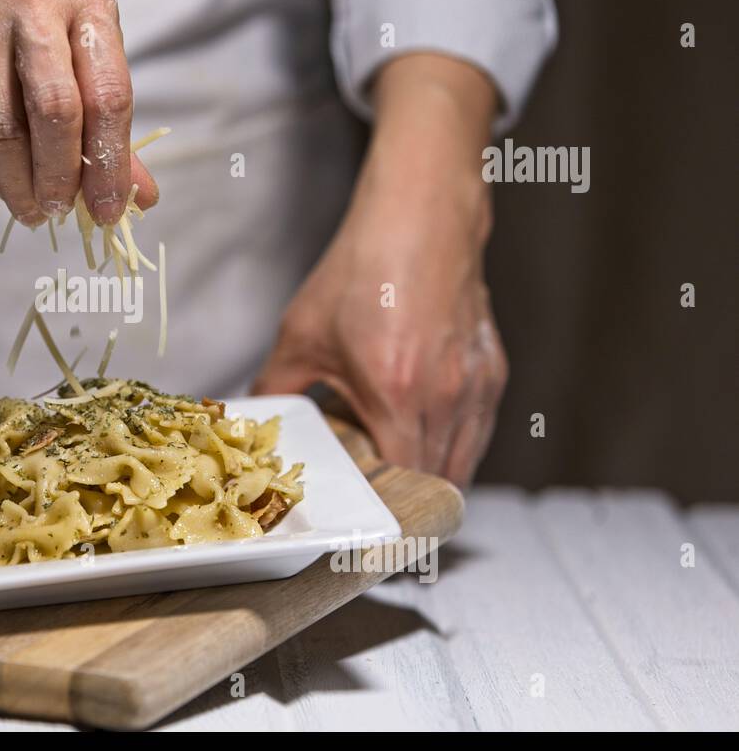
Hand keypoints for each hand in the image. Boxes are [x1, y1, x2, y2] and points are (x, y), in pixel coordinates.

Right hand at [0, 0, 157, 225]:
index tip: (110, 208)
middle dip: (62, 175)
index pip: (107, 92)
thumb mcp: (80, 36)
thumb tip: (139, 194)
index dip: (110, 161)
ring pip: (4, 128)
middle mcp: (32, 4)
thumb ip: (109, 113)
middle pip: (55, 110)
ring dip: (22, 183)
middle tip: (63, 211)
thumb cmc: (30, 8)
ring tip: (36, 211)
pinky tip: (9, 189)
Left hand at [253, 54, 507, 485]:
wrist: (419, 219)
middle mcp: (447, 399)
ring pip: (464, 463)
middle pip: (438, 485)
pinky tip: (419, 432)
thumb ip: (279, 387)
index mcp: (398, 396)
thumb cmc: (364, 271)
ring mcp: (477, 387)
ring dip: (433, 477)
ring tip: (396, 473)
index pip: (402, 486)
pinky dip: (452, 445)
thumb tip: (257, 422)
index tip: (367, 530)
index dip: (385, 514)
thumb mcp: (302, 335)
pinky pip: (476, 432)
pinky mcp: (493, 372)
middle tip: (377, 508)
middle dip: (408, 503)